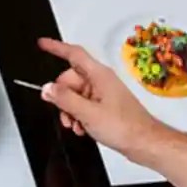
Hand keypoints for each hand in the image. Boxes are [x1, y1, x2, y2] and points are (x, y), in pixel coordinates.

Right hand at [37, 37, 167, 166]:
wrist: (144, 142)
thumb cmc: (125, 127)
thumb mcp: (88, 113)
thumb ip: (64, 99)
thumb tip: (48, 88)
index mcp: (98, 75)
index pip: (73, 54)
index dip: (56, 47)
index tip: (42, 44)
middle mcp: (101, 81)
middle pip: (70, 79)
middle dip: (62, 96)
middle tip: (64, 113)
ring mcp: (103, 93)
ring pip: (75, 94)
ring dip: (70, 110)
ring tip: (76, 124)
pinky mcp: (105, 105)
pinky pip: (83, 104)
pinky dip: (78, 115)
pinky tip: (82, 128)